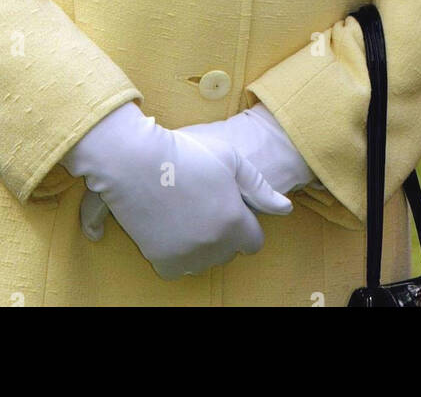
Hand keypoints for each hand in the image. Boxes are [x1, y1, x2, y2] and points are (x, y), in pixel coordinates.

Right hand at [60, 102, 293, 279]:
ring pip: (204, 261)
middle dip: (222, 232)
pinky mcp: (163, 261)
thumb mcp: (230, 158)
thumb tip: (285, 208)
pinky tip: (169, 227)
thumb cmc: (184, 152)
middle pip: (229, 251)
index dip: (245, 224)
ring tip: (185, 212)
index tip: (229, 208)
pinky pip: (178, 268)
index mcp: (234, 221)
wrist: (135, 161)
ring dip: (200, 244)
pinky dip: (175, 253)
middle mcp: (214, 245)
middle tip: (203, 203)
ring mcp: (187, 256)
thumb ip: (260, 187)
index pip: (254, 242)